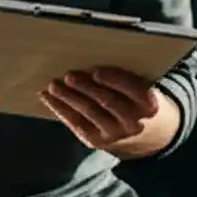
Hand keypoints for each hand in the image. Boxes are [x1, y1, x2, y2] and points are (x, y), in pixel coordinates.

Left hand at [39, 67, 158, 148]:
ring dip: (68, 97)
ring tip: (54, 84)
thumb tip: (90, 56)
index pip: (133, 90)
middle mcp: (133, 122)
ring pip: (88, 112)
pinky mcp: (96, 141)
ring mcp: (114, 134)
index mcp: (149, 104)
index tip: (97, 71)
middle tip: (69, 75)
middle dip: (86, 88)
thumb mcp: (143, 89)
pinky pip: (76, 123)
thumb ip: (126, 77)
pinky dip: (60, 109)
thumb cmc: (138, 100)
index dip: (114, 81)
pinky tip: (48, 97)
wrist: (148, 136)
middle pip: (107, 102)